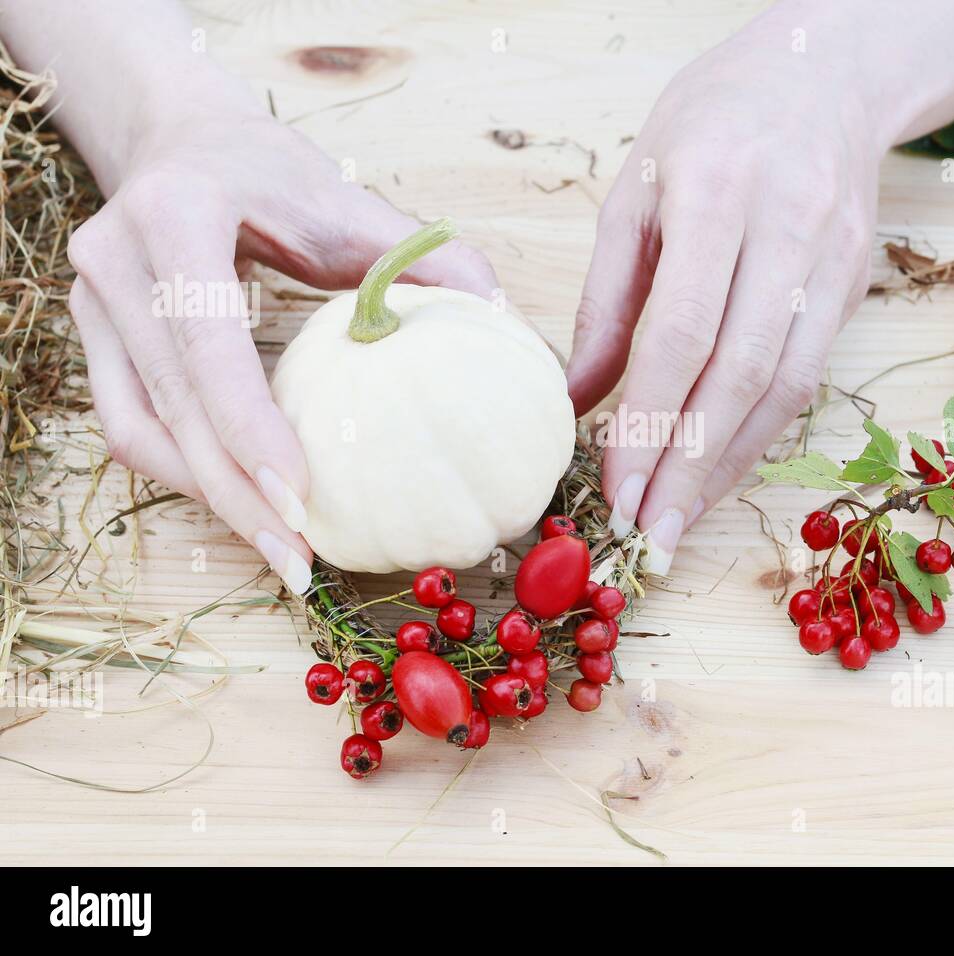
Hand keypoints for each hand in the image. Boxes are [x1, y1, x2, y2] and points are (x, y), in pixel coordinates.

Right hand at [68, 89, 496, 591]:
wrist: (179, 141)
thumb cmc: (273, 173)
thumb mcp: (350, 200)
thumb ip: (424, 258)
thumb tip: (506, 319)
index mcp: (175, 214)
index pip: (205, 340)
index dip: (247, 425)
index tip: (300, 495)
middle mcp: (114, 260)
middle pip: (169, 406)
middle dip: (233, 495)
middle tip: (300, 558)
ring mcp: (91, 303)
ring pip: (138, 430)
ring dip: (208, 500)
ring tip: (280, 551)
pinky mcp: (91, 335)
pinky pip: (130, 425)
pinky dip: (186, 475)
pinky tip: (247, 508)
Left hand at [565, 6, 888, 573]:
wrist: (828, 75)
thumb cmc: (713, 123)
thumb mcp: (635, 189)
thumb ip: (608, 298)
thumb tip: (578, 400)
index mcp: (717, 192)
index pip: (682, 332)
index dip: (649, 419)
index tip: (615, 487)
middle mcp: (788, 229)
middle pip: (742, 373)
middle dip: (691, 465)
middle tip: (650, 533)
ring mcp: (835, 259)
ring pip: (787, 386)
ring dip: (730, 464)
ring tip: (681, 518)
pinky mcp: (857, 284)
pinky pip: (809, 375)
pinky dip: (762, 431)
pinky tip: (720, 467)